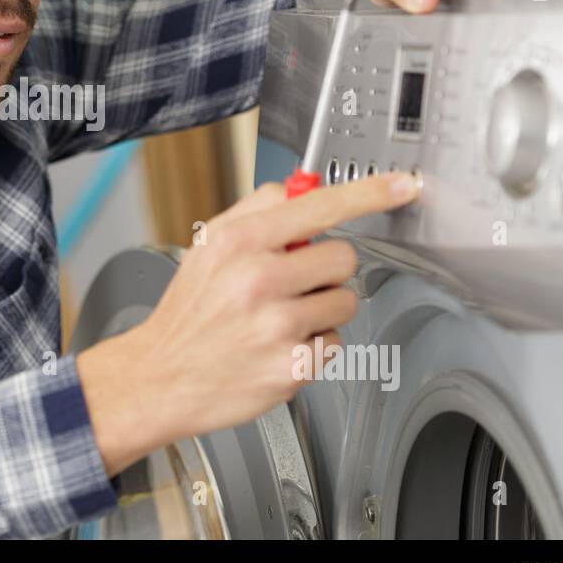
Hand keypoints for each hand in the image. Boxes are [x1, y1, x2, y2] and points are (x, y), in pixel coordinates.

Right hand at [77, 172, 418, 476]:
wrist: (161, 376)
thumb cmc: (188, 313)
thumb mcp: (206, 246)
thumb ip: (254, 212)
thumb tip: (299, 193)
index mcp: (239, 243)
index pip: (319, 206)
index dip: (370, 193)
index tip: (402, 186)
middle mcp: (259, 281)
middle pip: (343, 257)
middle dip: (326, 269)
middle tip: (292, 283)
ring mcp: (277, 327)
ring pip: (344, 303)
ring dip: (321, 310)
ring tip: (280, 319)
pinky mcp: (291, 367)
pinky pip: (333, 344)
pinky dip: (312, 347)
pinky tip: (278, 347)